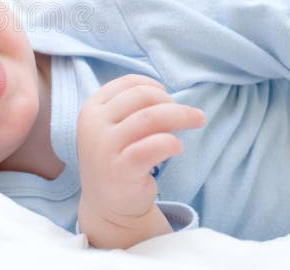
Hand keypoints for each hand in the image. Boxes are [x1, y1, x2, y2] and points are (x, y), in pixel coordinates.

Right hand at [76, 74, 204, 245]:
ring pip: (151, 117)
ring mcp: (105, 147)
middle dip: (172, 101)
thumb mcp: (113, 128)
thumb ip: (131, 108)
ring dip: (182, 115)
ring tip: (198, 121)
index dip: (154, 86)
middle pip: (142, 96)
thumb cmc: (117, 160)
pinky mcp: (120, 170)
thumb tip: (166, 94)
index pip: (127, 83)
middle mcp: (94, 125)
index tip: (168, 99)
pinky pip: (154, 146)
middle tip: (189, 115)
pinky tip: (178, 147)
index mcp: (91, 109)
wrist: (107, 206)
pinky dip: (172, 142)